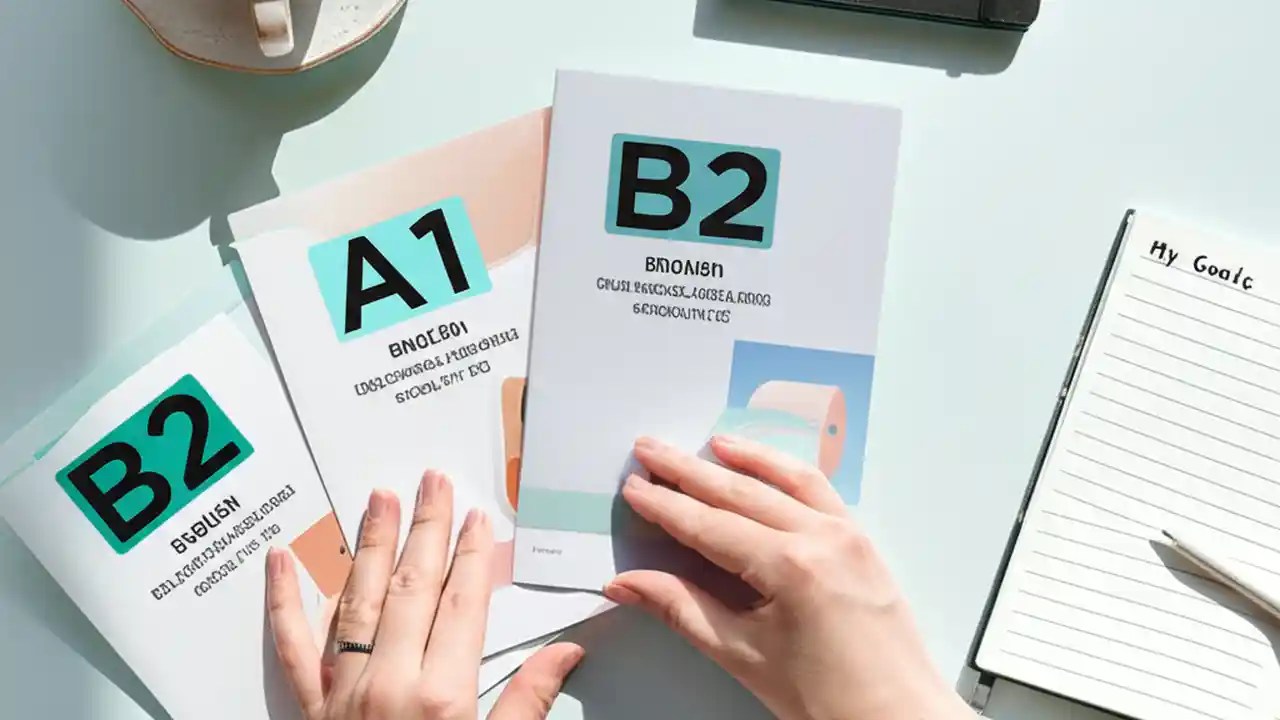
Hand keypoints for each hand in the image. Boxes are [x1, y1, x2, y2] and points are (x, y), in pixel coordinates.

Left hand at [268, 471, 583, 719]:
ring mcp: (343, 693)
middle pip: (411, 587)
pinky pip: (291, 647)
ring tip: (376, 499)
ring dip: (368, 544)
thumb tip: (564, 655)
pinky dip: (283, 602)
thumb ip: (527, 704)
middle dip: (425, 529)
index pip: (462, 603)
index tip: (477, 518)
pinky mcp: (309, 709)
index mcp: (441, 696)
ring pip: (356, 600)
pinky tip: (281, 562)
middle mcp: (388, 684)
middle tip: (431, 481)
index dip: (472, 556)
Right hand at [604, 436, 971, 719]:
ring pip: (785, 479)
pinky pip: (820, 491)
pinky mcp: (863, 542)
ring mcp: (848, 536)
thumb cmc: (831, 702)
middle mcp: (822, 539)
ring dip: (742, 457)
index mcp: (790, 568)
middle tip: (650, 449)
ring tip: (707, 442)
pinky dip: (787, 471)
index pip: (710, 525)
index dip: (666, 505)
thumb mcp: (744, 656)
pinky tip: (767, 463)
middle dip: (689, 469)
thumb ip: (682, 609)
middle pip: (741, 491)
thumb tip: (628, 583)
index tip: (635, 487)